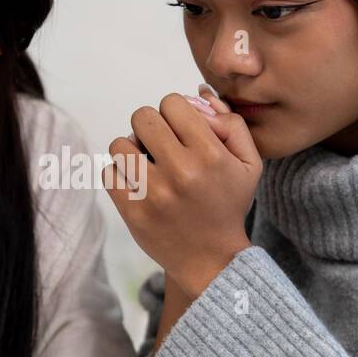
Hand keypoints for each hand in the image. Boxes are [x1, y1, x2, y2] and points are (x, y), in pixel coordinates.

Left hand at [104, 89, 260, 299]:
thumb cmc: (228, 204)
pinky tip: (137, 184)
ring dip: (131, 150)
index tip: (180, 130)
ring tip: (146, 164)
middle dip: (150, 127)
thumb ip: (231, 123)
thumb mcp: (248, 163)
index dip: (174, 112)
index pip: (172, 103)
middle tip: (160, 144)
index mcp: (210, 155)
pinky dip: (120, 175)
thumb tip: (198, 96)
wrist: (213, 260)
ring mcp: (153, 194)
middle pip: (142, 117)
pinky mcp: (132, 212)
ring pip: (120, 144)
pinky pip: (109, 173)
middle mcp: (181, 172)